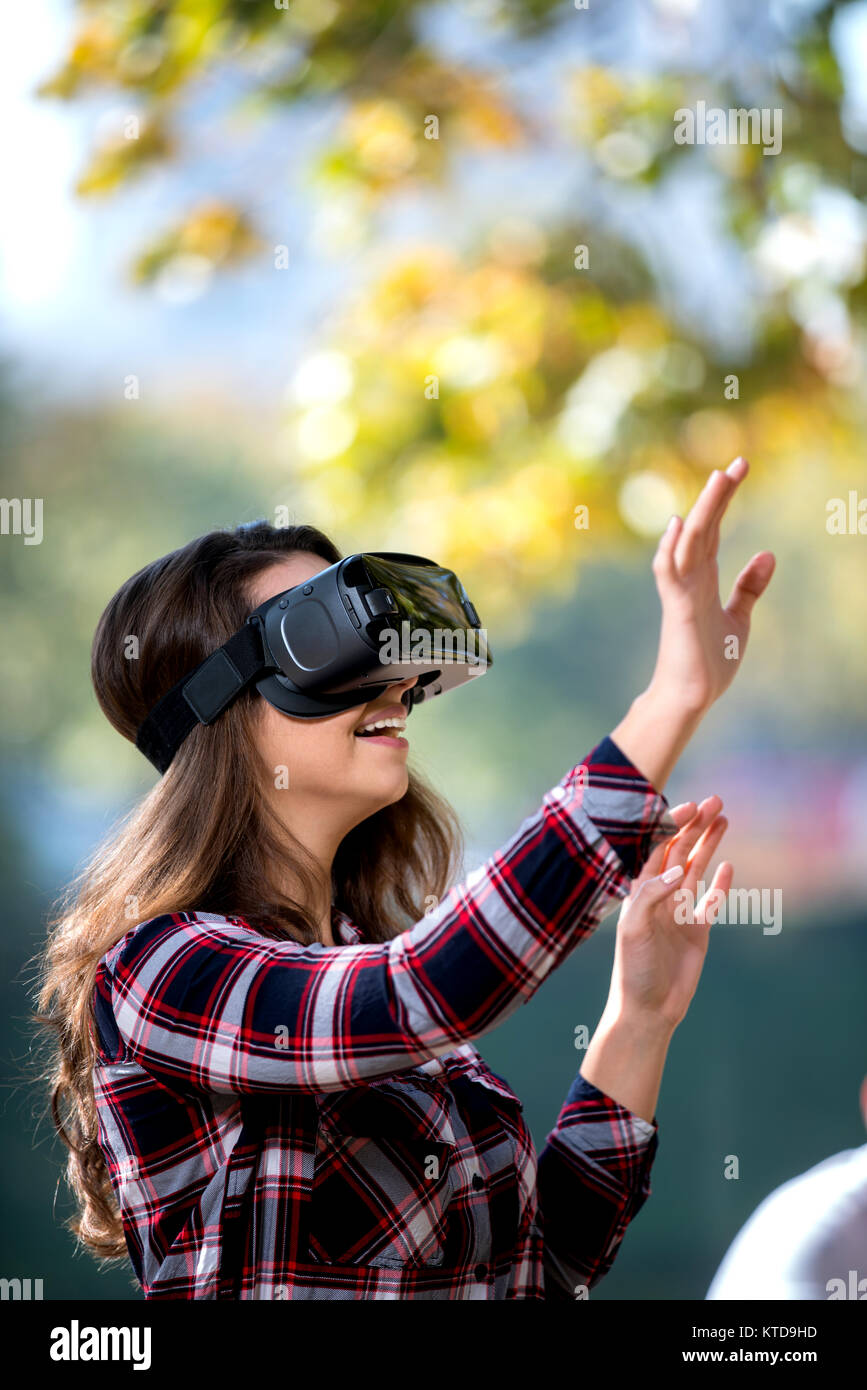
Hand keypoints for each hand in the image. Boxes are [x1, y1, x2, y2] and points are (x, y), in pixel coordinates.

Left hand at [606, 796, 732, 1030]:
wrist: (647, 1010)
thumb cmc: (633, 969)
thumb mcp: (634, 929)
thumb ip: (652, 896)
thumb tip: (677, 870)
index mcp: (639, 891)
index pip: (657, 849)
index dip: (673, 825)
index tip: (691, 805)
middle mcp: (659, 896)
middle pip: (680, 852)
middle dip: (696, 826)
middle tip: (715, 801)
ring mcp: (679, 912)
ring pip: (696, 869)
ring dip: (709, 845)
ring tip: (724, 819)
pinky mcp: (697, 931)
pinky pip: (711, 901)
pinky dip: (720, 884)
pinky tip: (729, 866)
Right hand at [648, 457, 774, 713]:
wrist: (690, 698)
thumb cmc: (709, 662)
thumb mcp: (739, 618)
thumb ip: (749, 587)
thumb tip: (768, 554)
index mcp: (703, 578)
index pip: (713, 529)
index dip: (725, 498)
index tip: (739, 468)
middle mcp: (690, 579)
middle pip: (703, 527)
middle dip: (720, 495)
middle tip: (738, 464)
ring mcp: (681, 592)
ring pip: (689, 543)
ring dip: (703, 512)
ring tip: (719, 480)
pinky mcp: (678, 610)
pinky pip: (670, 574)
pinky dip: (671, 550)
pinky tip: (679, 525)